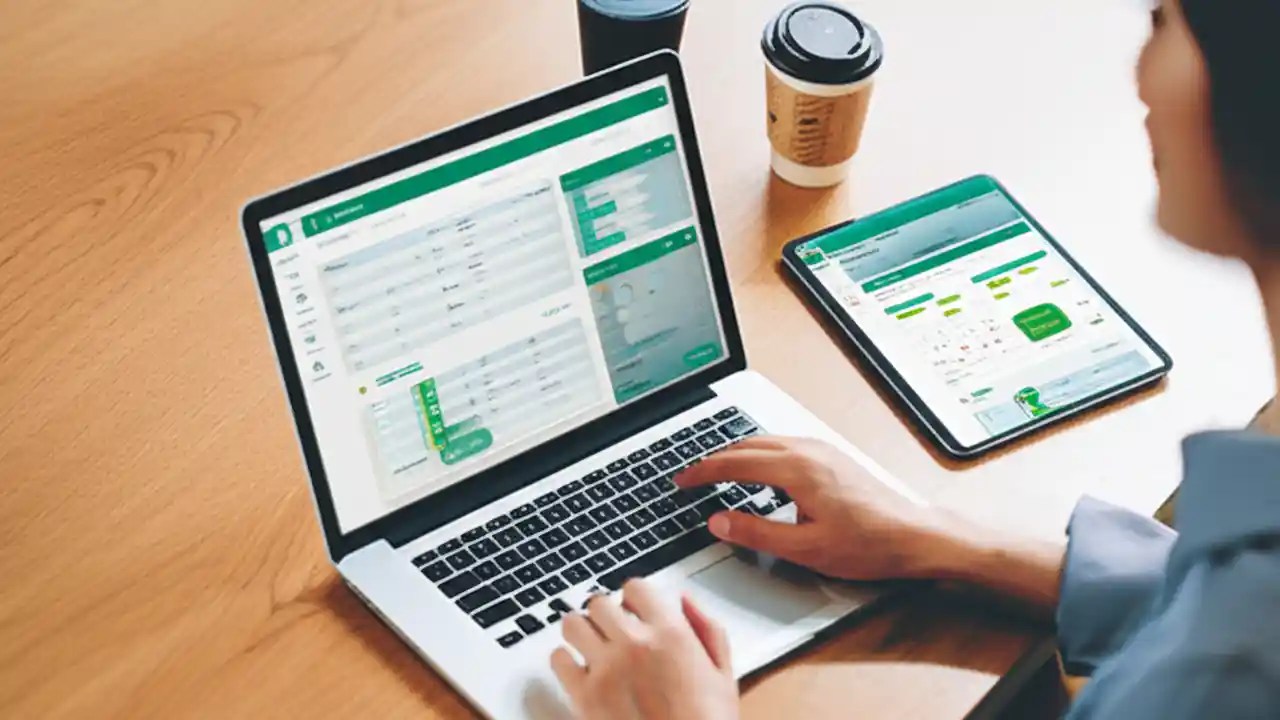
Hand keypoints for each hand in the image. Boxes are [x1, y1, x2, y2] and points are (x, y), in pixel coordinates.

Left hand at [550, 579, 738, 719]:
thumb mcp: (723, 673)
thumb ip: (707, 628)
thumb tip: (684, 600)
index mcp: (671, 634)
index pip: (635, 587)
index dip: (633, 598)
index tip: (633, 609)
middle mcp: (635, 644)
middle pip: (599, 602)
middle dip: (605, 614)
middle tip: (611, 631)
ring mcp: (606, 669)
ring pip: (573, 624)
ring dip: (581, 631)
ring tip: (592, 646)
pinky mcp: (584, 696)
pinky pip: (558, 659)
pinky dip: (565, 661)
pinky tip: (580, 671)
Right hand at [675, 436, 974, 581]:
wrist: (915, 536)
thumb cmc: (868, 544)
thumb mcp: (803, 548)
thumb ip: (755, 533)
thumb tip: (719, 521)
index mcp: (796, 469)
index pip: (734, 463)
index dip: (702, 472)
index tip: (682, 481)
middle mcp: (807, 451)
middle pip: (746, 445)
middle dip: (713, 459)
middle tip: (692, 477)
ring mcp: (822, 450)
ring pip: (765, 441)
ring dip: (736, 453)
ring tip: (717, 472)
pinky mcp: (832, 456)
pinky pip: (783, 444)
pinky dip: (759, 453)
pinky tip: (758, 471)